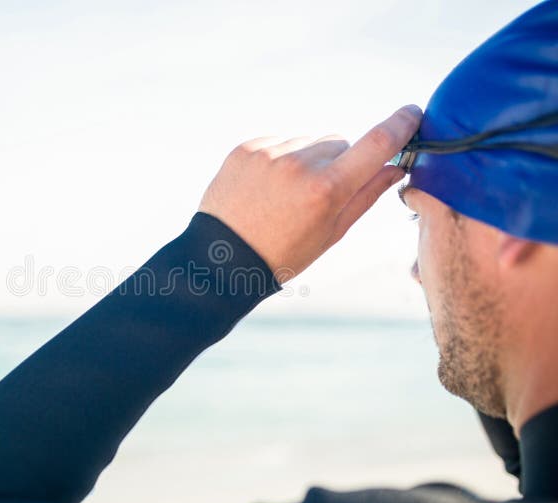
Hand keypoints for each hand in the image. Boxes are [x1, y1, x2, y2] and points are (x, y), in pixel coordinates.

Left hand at [198, 105, 421, 282]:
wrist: (221, 259)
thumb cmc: (282, 254)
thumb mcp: (331, 233)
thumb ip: (366, 195)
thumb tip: (395, 167)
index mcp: (327, 190)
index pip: (376, 144)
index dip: (399, 125)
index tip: (412, 113)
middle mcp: (299, 165)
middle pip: (340, 144)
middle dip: (340, 163)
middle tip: (319, 196)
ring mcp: (269, 154)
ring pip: (309, 143)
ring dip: (307, 161)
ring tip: (286, 196)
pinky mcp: (246, 149)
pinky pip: (279, 143)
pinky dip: (280, 159)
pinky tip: (266, 188)